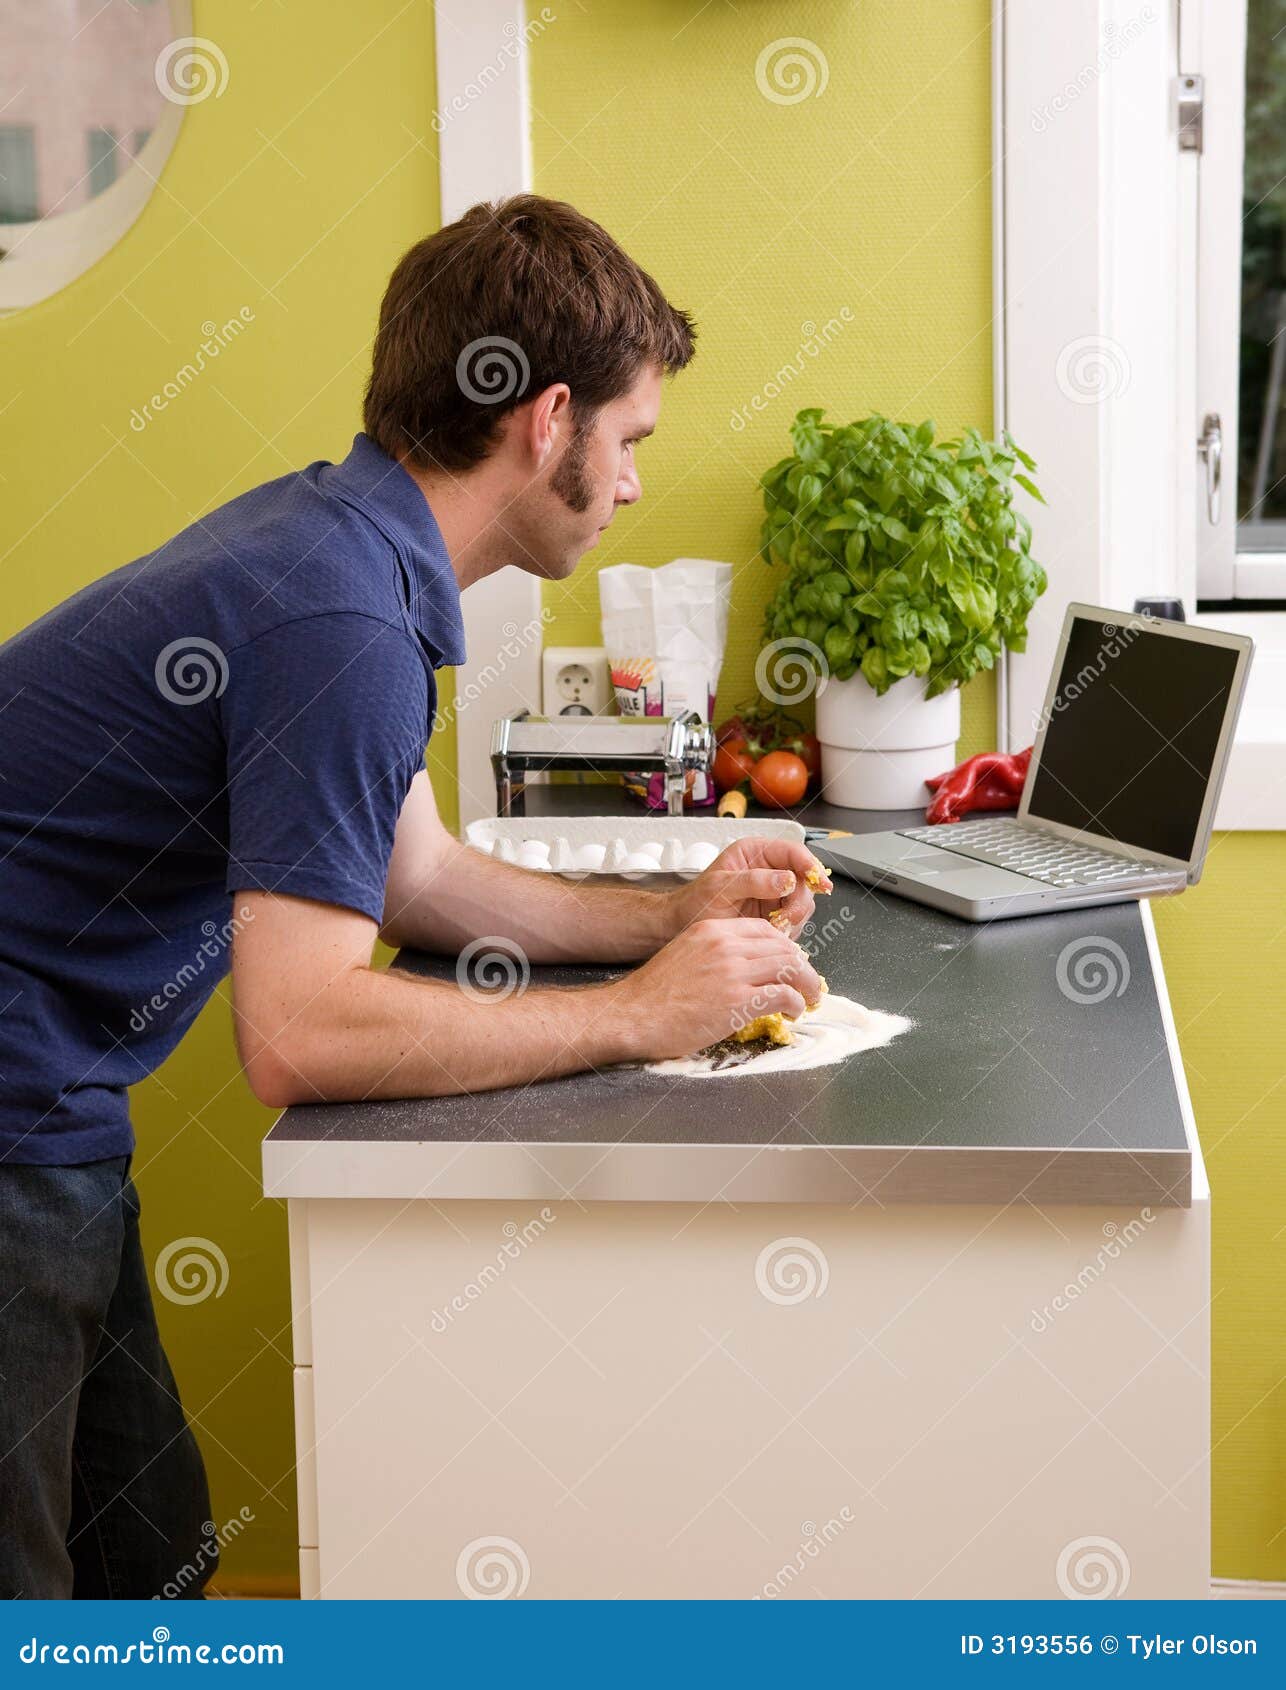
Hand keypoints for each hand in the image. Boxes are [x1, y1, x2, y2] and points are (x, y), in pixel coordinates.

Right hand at [602, 918, 822, 1061]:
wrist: (634, 1015)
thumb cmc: (653, 994)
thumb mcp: (685, 956)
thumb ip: (715, 955)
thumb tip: (742, 968)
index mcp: (712, 931)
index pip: (764, 930)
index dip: (783, 947)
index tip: (790, 962)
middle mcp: (726, 945)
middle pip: (782, 946)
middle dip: (801, 965)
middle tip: (807, 982)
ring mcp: (733, 972)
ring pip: (790, 967)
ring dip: (807, 984)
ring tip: (809, 998)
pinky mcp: (738, 1001)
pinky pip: (784, 994)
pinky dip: (797, 1003)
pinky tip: (793, 1012)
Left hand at [670, 836, 831, 940]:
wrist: (683, 927)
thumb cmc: (695, 902)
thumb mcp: (720, 887)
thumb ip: (753, 881)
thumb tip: (785, 879)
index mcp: (755, 853)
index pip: (793, 852)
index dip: (810, 865)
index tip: (819, 881)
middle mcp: (768, 870)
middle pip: (803, 880)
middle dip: (799, 900)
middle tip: (785, 917)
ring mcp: (773, 893)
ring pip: (802, 902)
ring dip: (794, 917)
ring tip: (772, 926)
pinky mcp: (773, 914)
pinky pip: (794, 921)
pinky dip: (788, 930)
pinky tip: (771, 933)